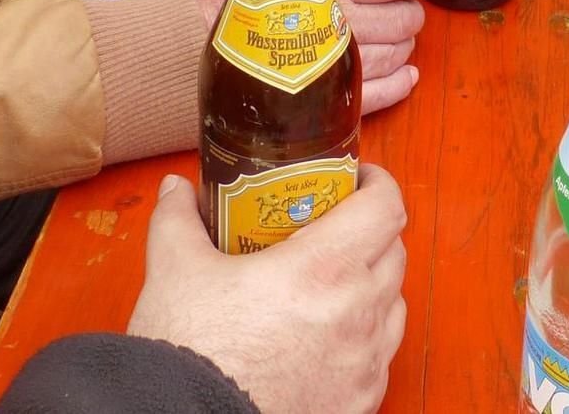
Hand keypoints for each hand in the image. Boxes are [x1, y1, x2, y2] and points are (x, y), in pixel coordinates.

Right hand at [128, 167, 406, 413]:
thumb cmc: (190, 355)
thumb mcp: (174, 271)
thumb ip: (178, 219)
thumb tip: (175, 190)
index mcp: (322, 269)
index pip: (385, 208)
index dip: (377, 183)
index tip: (356, 178)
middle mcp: (356, 315)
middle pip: (394, 252)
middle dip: (371, 230)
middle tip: (335, 225)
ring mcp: (362, 365)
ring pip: (394, 306)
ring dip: (373, 284)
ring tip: (332, 281)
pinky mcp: (358, 403)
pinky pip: (380, 357)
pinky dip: (366, 337)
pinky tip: (329, 336)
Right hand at [192, 0, 425, 114]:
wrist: (202, 44)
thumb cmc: (240, 0)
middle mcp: (345, 21)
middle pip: (400, 20)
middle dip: (410, 15)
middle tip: (408, 11)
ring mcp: (342, 63)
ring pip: (394, 55)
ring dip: (407, 46)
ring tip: (404, 39)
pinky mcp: (332, 97)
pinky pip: (381, 93)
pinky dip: (401, 85)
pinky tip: (410, 76)